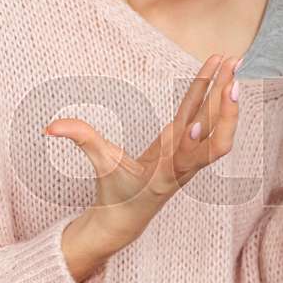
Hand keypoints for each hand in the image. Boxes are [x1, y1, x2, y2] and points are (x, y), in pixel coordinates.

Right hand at [43, 53, 241, 250]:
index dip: (195, 129)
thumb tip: (49, 126)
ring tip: (234, 64)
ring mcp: (192, 156)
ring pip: (218, 126)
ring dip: (227, 97)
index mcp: (166, 170)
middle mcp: (186, 163)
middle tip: (232, 71)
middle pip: (214, 134)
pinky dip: (217, 100)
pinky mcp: (190, 147)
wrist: (128, 218)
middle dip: (225, 104)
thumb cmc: (115, 193)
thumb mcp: (98, 165)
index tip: (200, 111)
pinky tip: (223, 76)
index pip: (187, 148)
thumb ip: (80, 140)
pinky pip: (210, 122)